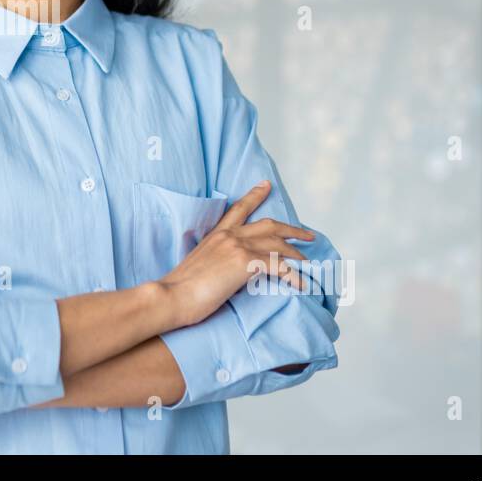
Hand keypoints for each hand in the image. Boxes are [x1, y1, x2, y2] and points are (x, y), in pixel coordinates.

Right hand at [157, 181, 315, 327]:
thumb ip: (217, 260)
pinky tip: (301, 284)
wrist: (172, 295)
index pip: (239, 209)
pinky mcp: (245, 262)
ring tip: (309, 264)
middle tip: (308, 235)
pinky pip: (279, 267)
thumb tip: (229, 270)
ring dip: (297, 254)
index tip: (266, 185)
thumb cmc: (180, 288)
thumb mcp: (200, 265)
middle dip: (292, 230)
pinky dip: (294, 276)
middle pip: (269, 225)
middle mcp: (229, 235)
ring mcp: (238, 247)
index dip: (255, 195)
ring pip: (278, 243)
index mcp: (216, 234)